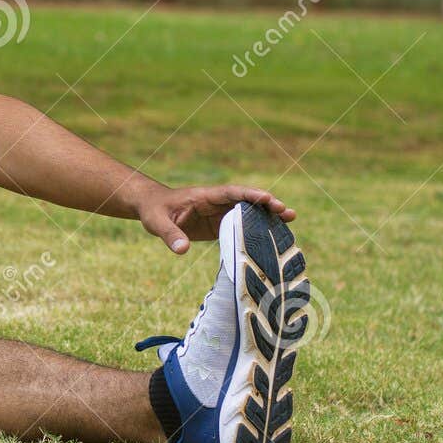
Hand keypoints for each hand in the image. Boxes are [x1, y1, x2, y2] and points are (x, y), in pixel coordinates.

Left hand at [136, 184, 295, 254]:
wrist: (152, 208)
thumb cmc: (154, 211)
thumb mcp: (156, 222)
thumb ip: (169, 234)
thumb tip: (182, 250)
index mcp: (204, 196)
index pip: (231, 192)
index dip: (250, 195)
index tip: (269, 199)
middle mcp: (216, 202)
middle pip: (246, 201)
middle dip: (267, 204)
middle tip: (288, 212)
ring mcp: (220, 212)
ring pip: (248, 212)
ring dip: (267, 215)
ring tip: (290, 220)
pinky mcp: (220, 224)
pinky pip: (242, 225)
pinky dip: (257, 229)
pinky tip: (272, 237)